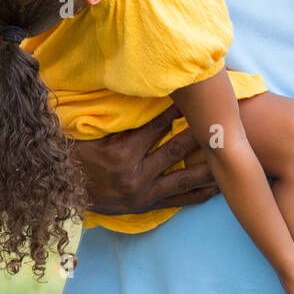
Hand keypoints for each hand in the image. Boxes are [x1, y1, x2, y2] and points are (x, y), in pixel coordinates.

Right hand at [70, 105, 218, 215]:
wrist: (61, 191)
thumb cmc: (77, 154)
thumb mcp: (94, 133)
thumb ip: (119, 116)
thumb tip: (139, 87)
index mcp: (121, 155)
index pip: (156, 126)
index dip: (177, 110)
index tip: (195, 97)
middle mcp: (134, 176)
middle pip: (175, 150)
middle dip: (200, 134)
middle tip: (222, 119)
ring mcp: (143, 194)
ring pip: (183, 178)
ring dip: (208, 167)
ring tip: (232, 155)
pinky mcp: (147, 206)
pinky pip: (179, 201)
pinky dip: (199, 194)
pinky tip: (218, 187)